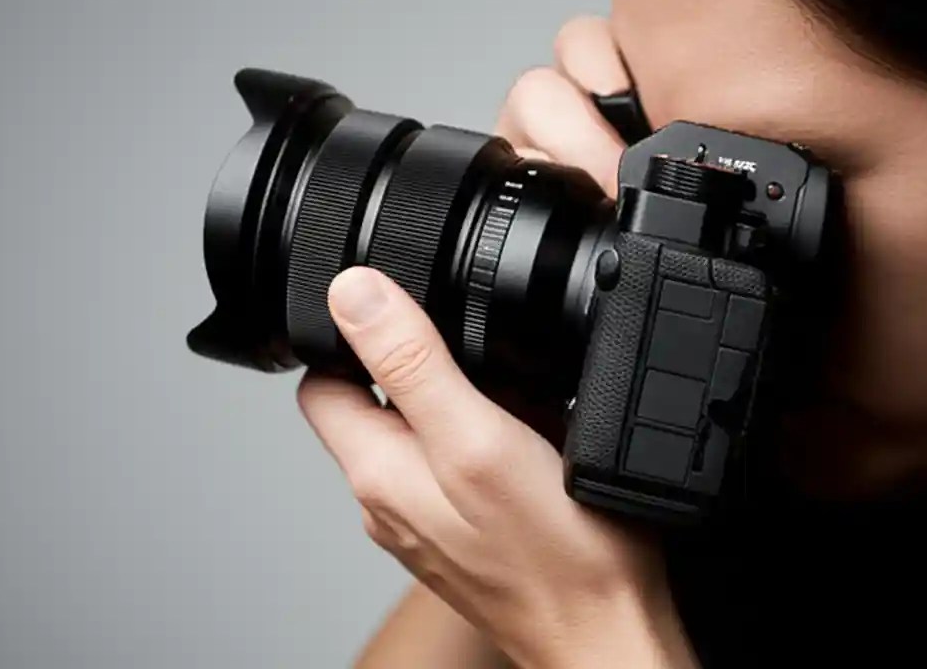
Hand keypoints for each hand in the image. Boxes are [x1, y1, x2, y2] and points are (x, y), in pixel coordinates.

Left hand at [297, 18, 697, 668]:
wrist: (606, 633)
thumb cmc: (557, 555)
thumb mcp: (477, 437)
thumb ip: (411, 363)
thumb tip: (352, 292)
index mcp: (375, 469)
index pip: (320, 380)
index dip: (349, 334)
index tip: (402, 308)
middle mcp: (388, 498)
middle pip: (369, 402)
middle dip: (412, 361)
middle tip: (473, 349)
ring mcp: (426, 518)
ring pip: (418, 430)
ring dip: (455, 398)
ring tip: (511, 397)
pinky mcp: (465, 530)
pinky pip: (456, 462)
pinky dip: (483, 436)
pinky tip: (529, 438)